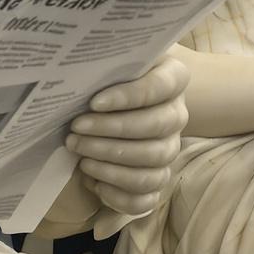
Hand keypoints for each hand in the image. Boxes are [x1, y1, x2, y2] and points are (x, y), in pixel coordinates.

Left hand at [64, 58, 188, 223]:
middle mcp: (177, 116)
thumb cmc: (111, 76)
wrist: (117, 101)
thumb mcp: (113, 57)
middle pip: (155, 129)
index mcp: (173, 79)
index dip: (128, 96)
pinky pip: (147, 198)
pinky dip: (119, 196)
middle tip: (76, 131)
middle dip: (111, 132)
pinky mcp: (157, 180)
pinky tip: (94, 182)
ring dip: (112, 166)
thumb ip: (109, 55)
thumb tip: (83, 58)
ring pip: (152, 167)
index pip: (160, 86)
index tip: (94, 102)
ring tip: (82, 158)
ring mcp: (169, 151)